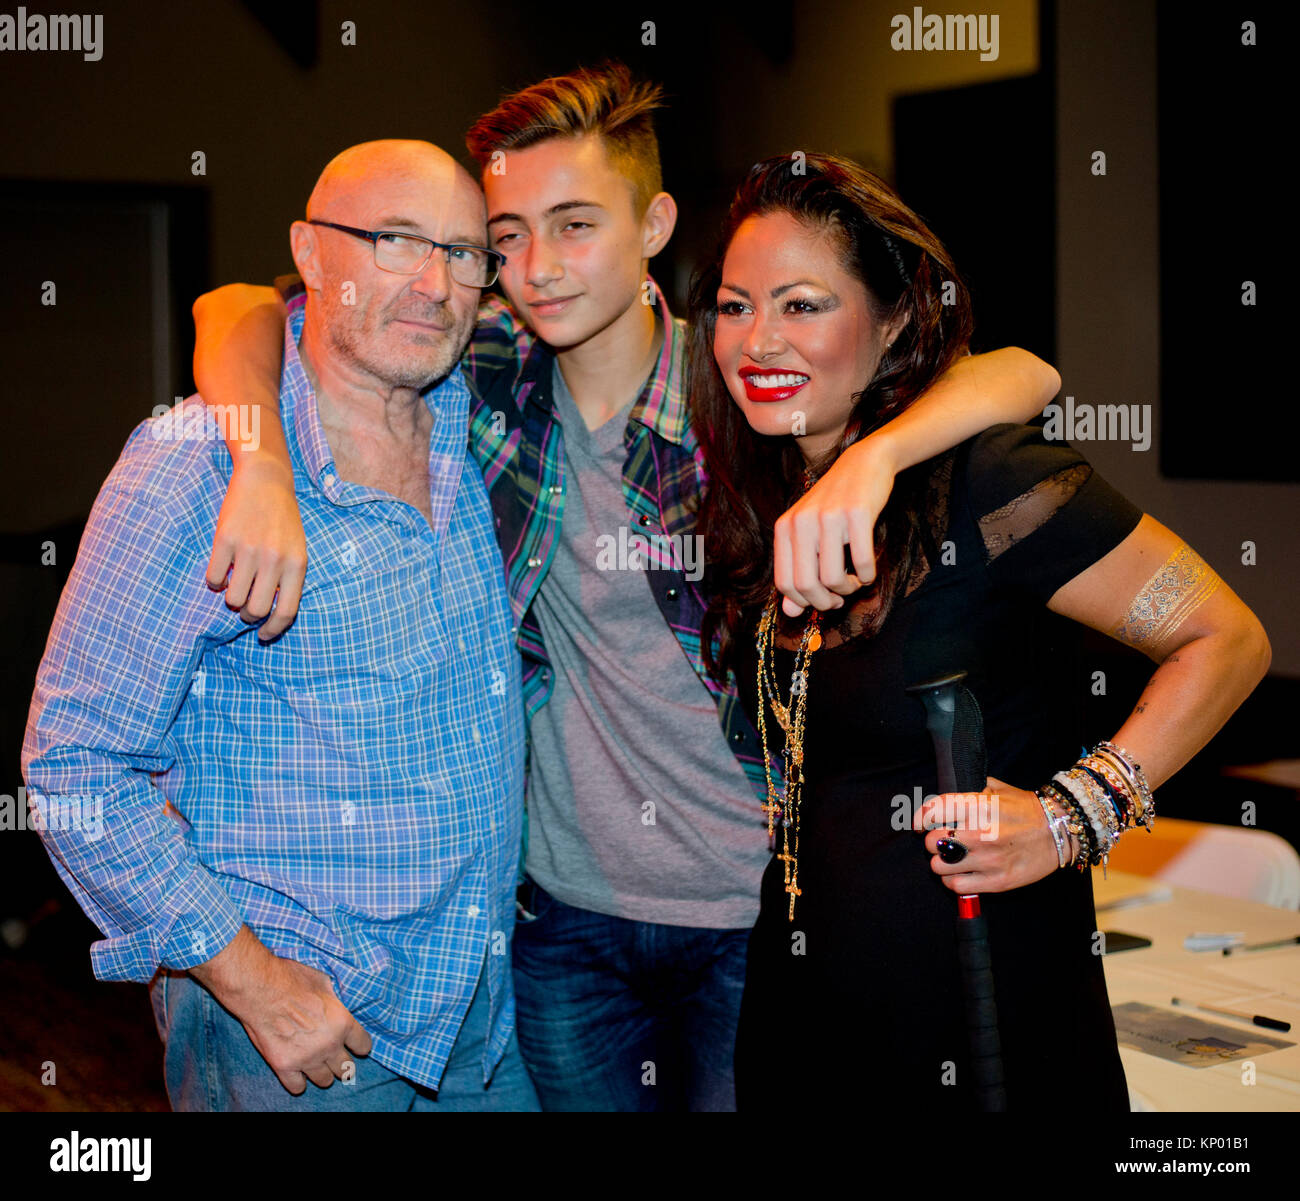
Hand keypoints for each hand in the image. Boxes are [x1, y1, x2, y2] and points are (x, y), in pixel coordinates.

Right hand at [195, 936, 371, 1093]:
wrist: (260, 988)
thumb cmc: (291, 979)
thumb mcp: (324, 983)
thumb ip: (334, 1002)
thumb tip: (337, 1007)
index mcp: (342, 1022)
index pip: (363, 1045)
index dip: (359, 1045)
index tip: (355, 1045)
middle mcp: (329, 1044)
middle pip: (346, 1067)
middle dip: (342, 1061)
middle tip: (335, 1056)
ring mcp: (306, 1058)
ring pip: (325, 1080)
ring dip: (323, 1073)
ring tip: (318, 1065)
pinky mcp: (284, 1066)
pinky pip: (297, 1087)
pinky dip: (299, 1082)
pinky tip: (298, 1073)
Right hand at [206, 456, 306, 640]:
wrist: (266, 479)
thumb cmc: (283, 519)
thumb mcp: (297, 549)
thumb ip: (289, 579)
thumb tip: (272, 616)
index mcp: (297, 564)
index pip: (286, 612)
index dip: (272, 629)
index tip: (262, 635)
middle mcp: (274, 559)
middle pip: (257, 609)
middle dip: (248, 614)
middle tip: (245, 606)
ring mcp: (249, 549)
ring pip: (232, 598)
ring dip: (230, 598)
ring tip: (233, 585)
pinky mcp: (224, 539)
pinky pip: (214, 578)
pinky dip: (214, 581)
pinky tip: (220, 571)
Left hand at [774, 434, 897, 616]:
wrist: (864, 463)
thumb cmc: (834, 505)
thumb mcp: (809, 535)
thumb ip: (798, 572)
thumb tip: (791, 613)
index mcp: (785, 528)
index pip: (784, 583)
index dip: (803, 602)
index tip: (821, 601)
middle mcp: (802, 522)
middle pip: (806, 586)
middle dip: (825, 602)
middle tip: (839, 599)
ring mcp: (829, 517)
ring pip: (833, 578)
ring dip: (848, 589)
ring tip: (854, 581)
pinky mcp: (858, 514)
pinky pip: (861, 562)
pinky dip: (867, 575)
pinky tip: (867, 570)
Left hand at [911, 777, 1061, 892]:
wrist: (1061, 832)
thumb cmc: (1027, 810)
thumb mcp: (998, 790)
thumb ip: (970, 791)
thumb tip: (945, 798)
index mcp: (979, 807)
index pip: (934, 810)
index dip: (920, 817)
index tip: (917, 824)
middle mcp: (980, 833)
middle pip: (931, 841)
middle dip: (932, 840)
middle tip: (942, 840)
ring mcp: (988, 859)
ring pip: (938, 866)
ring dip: (941, 862)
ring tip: (951, 858)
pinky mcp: (996, 881)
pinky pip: (956, 885)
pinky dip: (953, 880)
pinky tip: (961, 873)